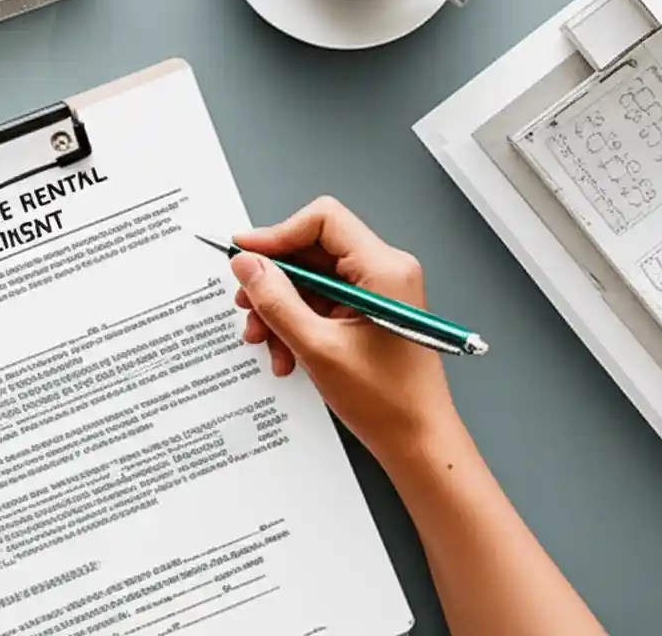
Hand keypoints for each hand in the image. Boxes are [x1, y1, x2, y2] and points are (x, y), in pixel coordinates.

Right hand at [231, 197, 458, 462]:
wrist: (418, 441)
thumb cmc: (387, 401)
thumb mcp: (317, 348)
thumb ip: (276, 301)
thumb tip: (248, 264)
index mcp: (384, 269)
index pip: (323, 220)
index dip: (277, 234)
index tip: (244, 254)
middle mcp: (385, 272)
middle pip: (313, 251)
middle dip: (275, 281)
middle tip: (247, 305)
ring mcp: (378, 292)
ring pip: (312, 281)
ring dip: (281, 309)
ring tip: (264, 341)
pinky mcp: (370, 312)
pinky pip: (323, 304)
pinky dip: (298, 325)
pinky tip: (286, 354)